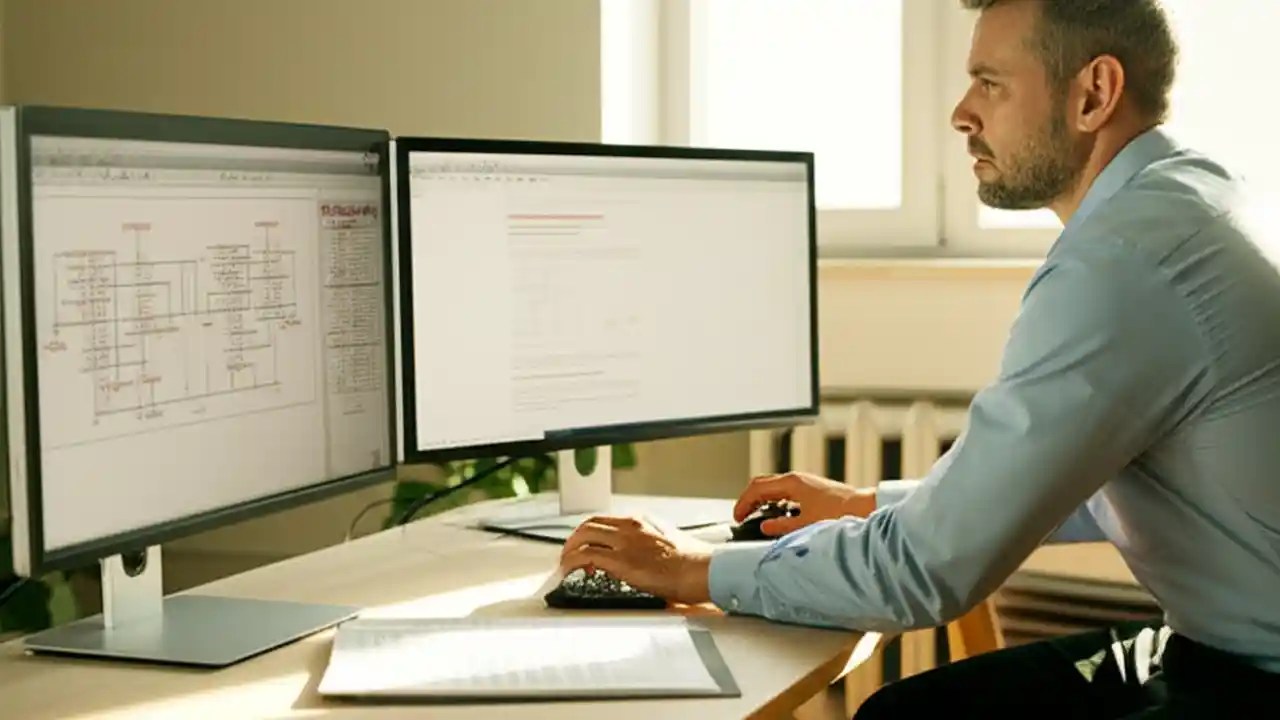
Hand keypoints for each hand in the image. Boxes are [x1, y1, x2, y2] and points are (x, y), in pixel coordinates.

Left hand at [559, 516, 713, 604]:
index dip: (589, 533)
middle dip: (573, 539)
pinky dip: (572, 562)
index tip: (585, 545)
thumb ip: (651, 540)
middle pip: (588, 525)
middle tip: (568, 554)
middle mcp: (629, 528)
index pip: (604, 521)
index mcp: (640, 523)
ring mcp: (624, 543)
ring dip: (569, 550)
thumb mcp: (669, 539)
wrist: (703, 570)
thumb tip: (643, 550)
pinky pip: (586, 556)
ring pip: (583, 536)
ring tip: (565, 565)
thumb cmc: (693, 561)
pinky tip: (570, 571)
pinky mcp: (622, 562)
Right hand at [733, 471, 874, 536]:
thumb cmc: (840, 514)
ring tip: (757, 516)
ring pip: (773, 486)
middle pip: (762, 484)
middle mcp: (797, 479)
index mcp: (791, 483)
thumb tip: (764, 526)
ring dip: (762, 500)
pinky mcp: (812, 489)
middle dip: (749, 499)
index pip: (756, 488)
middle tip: (742, 515)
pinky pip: (785, 491)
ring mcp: (805, 482)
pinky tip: (778, 514)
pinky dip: (774, 500)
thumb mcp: (805, 525)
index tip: (737, 517)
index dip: (743, 503)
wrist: (864, 508)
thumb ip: (781, 526)